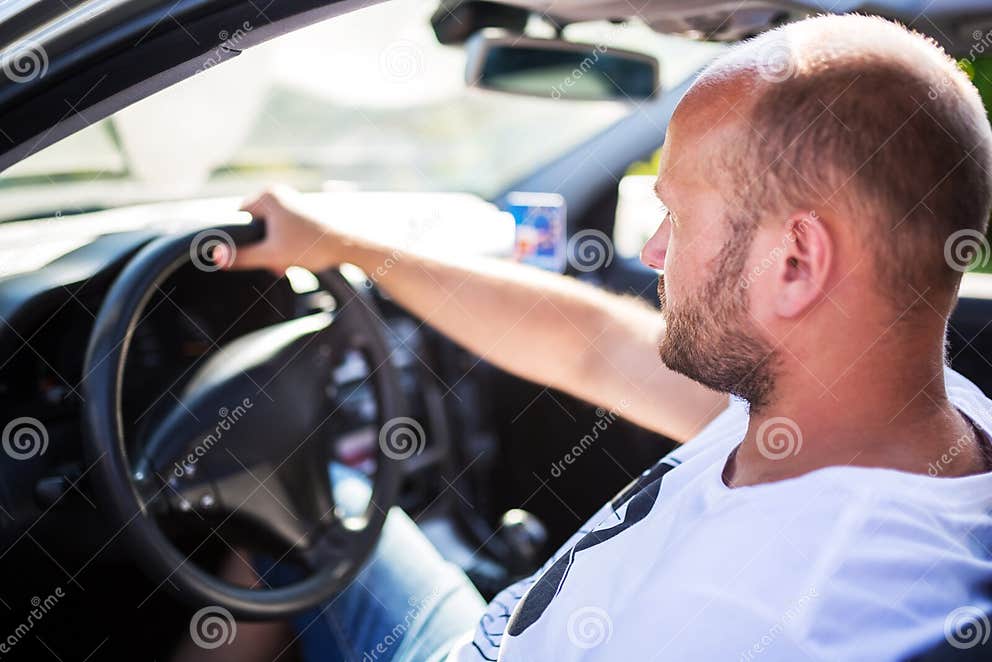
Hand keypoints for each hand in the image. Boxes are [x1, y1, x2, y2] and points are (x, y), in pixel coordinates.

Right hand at [217, 185, 339, 273]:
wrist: (350, 246)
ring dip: (275, 252)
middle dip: (264, 251)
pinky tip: (297, 258)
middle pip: (255, 228)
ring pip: (269, 233)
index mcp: (267, 195)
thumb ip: (241, 256)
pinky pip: (282, 232)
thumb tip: (214, 257)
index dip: (245, 243)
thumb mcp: (272, 255)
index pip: (238, 221)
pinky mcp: (301, 213)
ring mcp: (291, 202)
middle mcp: (278, 193)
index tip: (261, 257)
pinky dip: (286, 247)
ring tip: (290, 263)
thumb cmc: (314, 246)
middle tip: (279, 265)